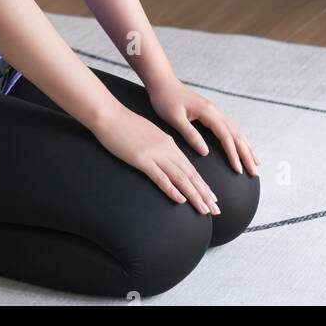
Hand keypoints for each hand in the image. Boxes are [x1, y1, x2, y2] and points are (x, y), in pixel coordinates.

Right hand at [93, 104, 219, 214]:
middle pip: (190, 174)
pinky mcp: (142, 159)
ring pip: (180, 178)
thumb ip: (159, 146)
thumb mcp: (148, 134)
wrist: (109, 114)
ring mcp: (155, 154)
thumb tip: (165, 159)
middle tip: (216, 210)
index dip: (203, 184)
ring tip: (205, 210)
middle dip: (204, 194)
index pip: (190, 167)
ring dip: (194, 195)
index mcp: (169, 143)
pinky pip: (160, 177)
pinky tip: (180, 200)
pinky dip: (172, 190)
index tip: (212, 198)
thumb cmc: (125, 125)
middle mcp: (166, 149)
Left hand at [146, 73, 260, 175]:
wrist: (163, 82)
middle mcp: (215, 111)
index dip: (233, 154)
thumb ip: (190, 134)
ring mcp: (214, 110)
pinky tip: (241, 145)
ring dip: (246, 146)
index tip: (239, 170)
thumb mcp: (174, 118)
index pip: (226, 137)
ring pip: (236, 130)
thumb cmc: (165, 99)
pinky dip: (239, 138)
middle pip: (236, 134)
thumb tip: (205, 152)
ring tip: (255, 161)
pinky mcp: (210, 111)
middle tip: (255, 172)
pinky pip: (229, 126)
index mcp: (208, 112)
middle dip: (247, 154)